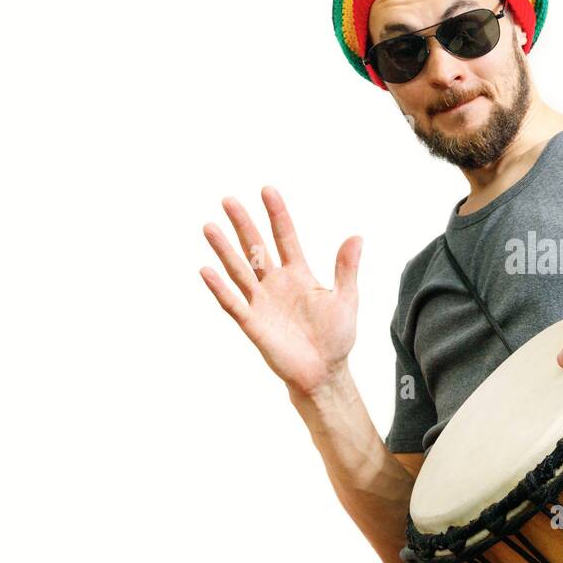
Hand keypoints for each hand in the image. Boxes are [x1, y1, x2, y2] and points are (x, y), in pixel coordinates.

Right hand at [200, 186, 360, 398]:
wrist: (325, 372)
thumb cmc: (336, 336)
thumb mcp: (346, 299)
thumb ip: (346, 268)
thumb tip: (357, 237)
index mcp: (298, 274)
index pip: (285, 237)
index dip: (277, 215)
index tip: (267, 190)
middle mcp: (276, 284)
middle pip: (256, 248)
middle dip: (243, 224)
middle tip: (228, 200)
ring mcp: (262, 303)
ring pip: (239, 270)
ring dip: (225, 250)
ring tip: (209, 227)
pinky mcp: (254, 324)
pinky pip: (234, 303)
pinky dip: (220, 288)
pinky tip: (206, 270)